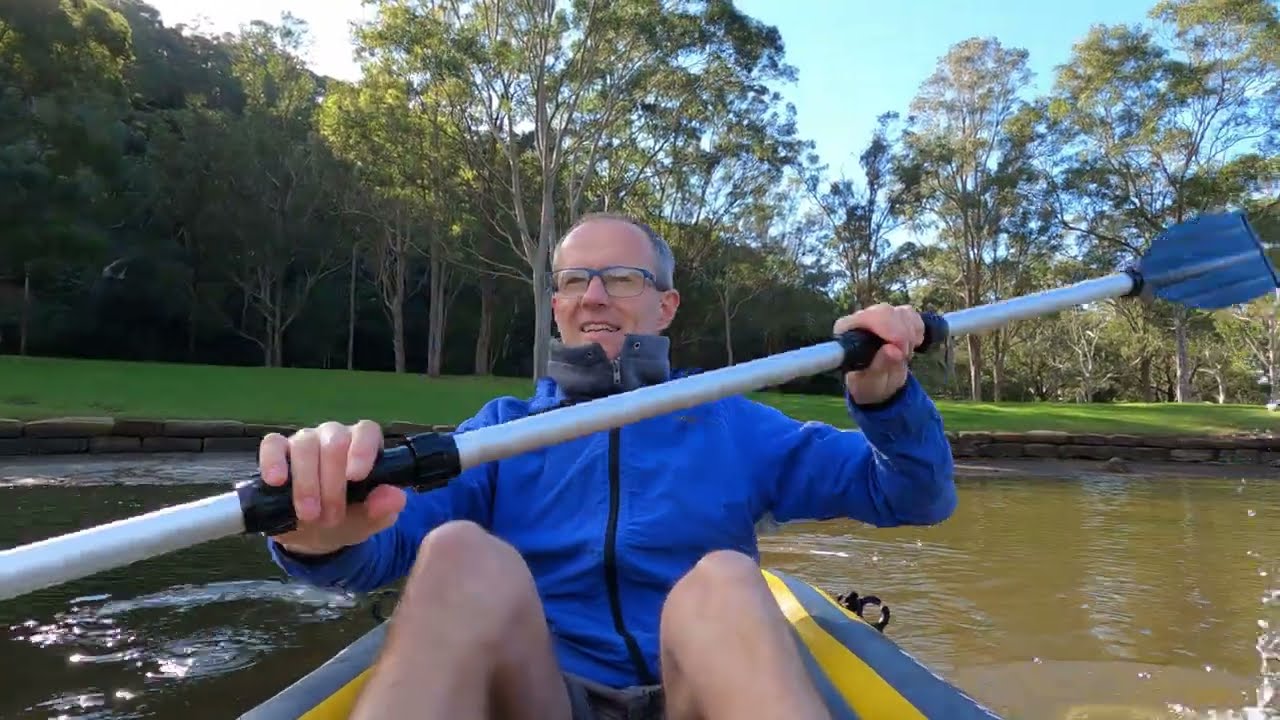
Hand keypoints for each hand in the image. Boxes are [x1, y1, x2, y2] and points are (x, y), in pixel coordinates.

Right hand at [258, 420, 405, 555]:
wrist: (313, 534)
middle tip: (331, 518)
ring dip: (306, 482)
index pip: (367, 432)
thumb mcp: (367, 521)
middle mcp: (334, 437)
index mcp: (362, 447)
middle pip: (335, 440)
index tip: (356, 477)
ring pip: (304, 443)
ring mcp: (305, 442)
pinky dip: (273, 461)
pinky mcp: (277, 452)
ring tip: (308, 514)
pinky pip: (272, 444)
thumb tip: (395, 497)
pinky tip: (277, 481)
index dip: (363, 450)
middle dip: (332, 482)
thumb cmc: (347, 519)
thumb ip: (383, 510)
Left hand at [834, 303, 923, 404]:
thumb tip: (893, 350)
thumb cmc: (868, 383)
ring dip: (910, 335)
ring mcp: (879, 315)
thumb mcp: (872, 383)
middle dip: (901, 334)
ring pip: (901, 312)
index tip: (899, 349)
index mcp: (846, 332)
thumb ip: (879, 368)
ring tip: (905, 355)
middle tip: (905, 356)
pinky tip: (911, 345)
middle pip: (885, 311)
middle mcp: (860, 319)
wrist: (878, 383)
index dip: (885, 328)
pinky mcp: (895, 315)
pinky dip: (917, 330)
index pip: (863, 318)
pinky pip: (911, 314)